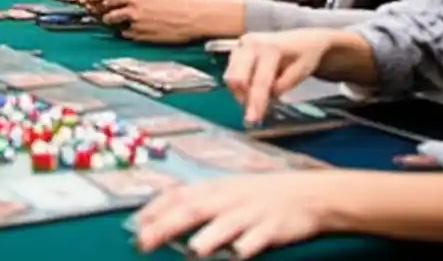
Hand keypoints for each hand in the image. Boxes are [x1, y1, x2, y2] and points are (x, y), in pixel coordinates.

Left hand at [87, 0, 204, 42]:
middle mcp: (134, 0)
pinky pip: (123, 33)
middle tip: (108, 10)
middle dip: (105, 7)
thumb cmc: (180, 0)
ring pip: (111, 19)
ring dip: (111, 20)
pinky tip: (133, 29)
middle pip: (106, 3)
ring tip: (118, 20)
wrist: (194, 16)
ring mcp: (135, 17)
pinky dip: (125, 31)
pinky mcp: (139, 32)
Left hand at [133, 172, 335, 258]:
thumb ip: (198, 202)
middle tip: (145, 242)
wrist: (309, 193)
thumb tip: (161, 218)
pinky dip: (248, 244)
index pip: (177, 195)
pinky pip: (259, 236)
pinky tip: (238, 254)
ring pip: (226, 223)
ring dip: (209, 235)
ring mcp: (251, 211)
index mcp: (214, 187)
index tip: (134, 225)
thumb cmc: (260, 195)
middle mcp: (228, 197)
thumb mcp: (227, 192)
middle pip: (193, 209)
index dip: (154, 209)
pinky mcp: (274, 226)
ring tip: (193, 249)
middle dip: (167, 225)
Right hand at [224, 30, 334, 124]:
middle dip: (243, 97)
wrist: (302, 39)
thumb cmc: (304, 55)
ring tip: (256, 97)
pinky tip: (252, 88)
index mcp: (269, 48)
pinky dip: (240, 85)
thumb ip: (283, 84)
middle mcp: (250, 44)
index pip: (260, 81)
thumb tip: (268, 95)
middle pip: (237, 78)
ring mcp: (240, 45)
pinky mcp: (236, 49)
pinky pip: (231, 72)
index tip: (253, 120)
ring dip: (241, 92)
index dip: (256, 102)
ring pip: (230, 76)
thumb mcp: (302, 71)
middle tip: (253, 112)